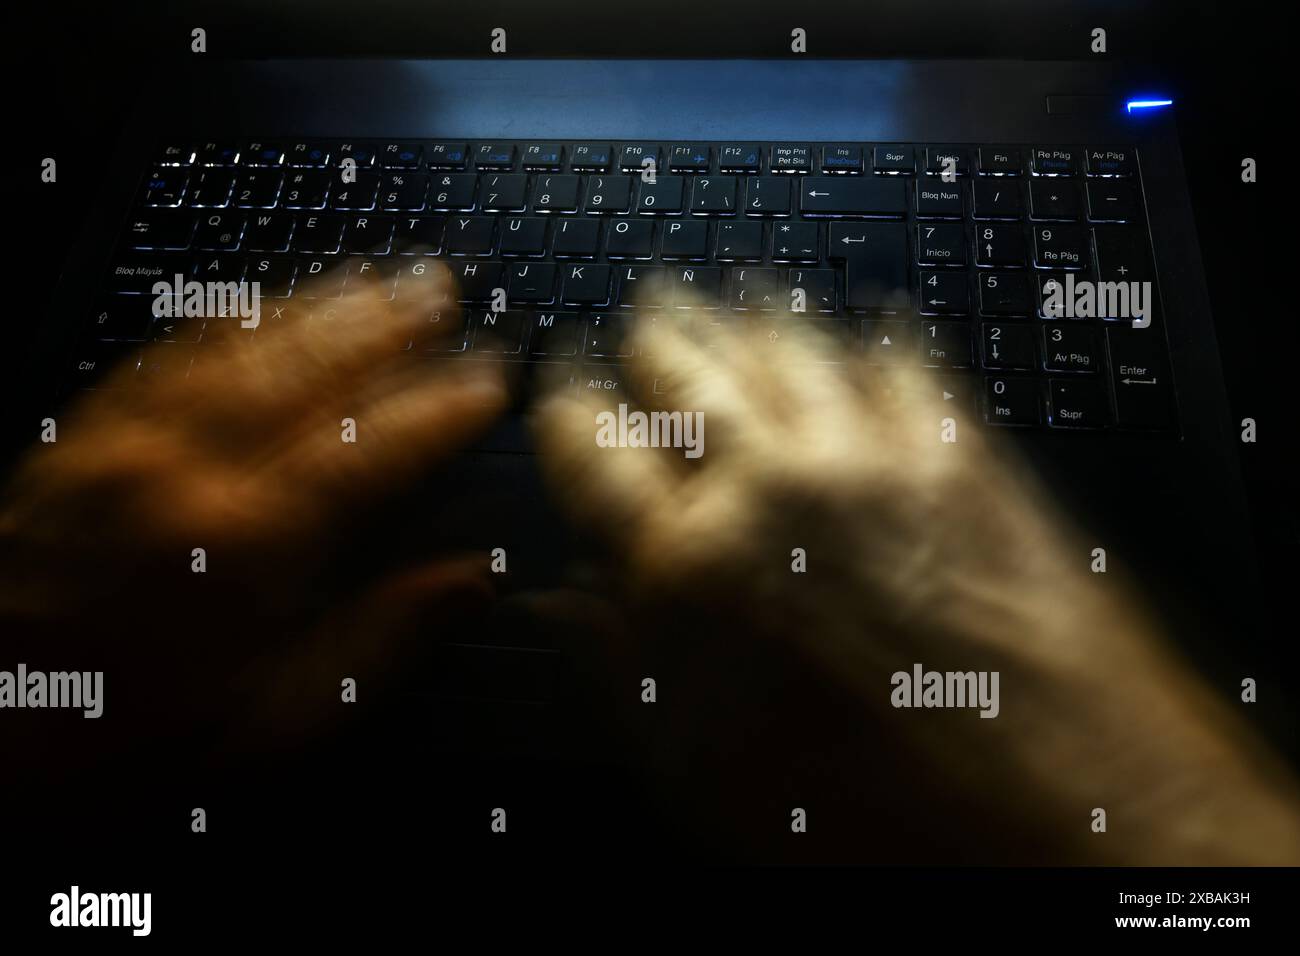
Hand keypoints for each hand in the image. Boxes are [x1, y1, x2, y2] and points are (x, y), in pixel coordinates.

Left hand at [1, 267, 505, 758]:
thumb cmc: (126, 743)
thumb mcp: (275, 722)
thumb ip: (380, 640)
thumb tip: (470, 582)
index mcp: (240, 548)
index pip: (367, 448)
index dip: (436, 408)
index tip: (487, 379)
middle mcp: (178, 474)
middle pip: (302, 371)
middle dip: (382, 326)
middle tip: (439, 290)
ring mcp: (116, 447)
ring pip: (234, 348)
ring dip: (312, 307)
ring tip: (372, 280)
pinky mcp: (72, 443)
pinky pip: (159, 356)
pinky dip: (221, 323)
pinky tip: (256, 302)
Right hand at [534, 311, 1299, 862]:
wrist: (1062, 797)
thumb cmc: (879, 809)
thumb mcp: (706, 774)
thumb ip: (618, 670)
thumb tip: (560, 608)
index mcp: (692, 566)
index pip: (593, 444)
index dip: (567, 403)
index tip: (567, 389)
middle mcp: (774, 487)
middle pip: (683, 364)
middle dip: (651, 333)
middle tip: (642, 319)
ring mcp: (871, 457)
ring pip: (782, 340)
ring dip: (745, 318)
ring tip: (729, 305)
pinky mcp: (956, 451)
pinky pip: (892, 356)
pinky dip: (858, 340)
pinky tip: (852, 338)